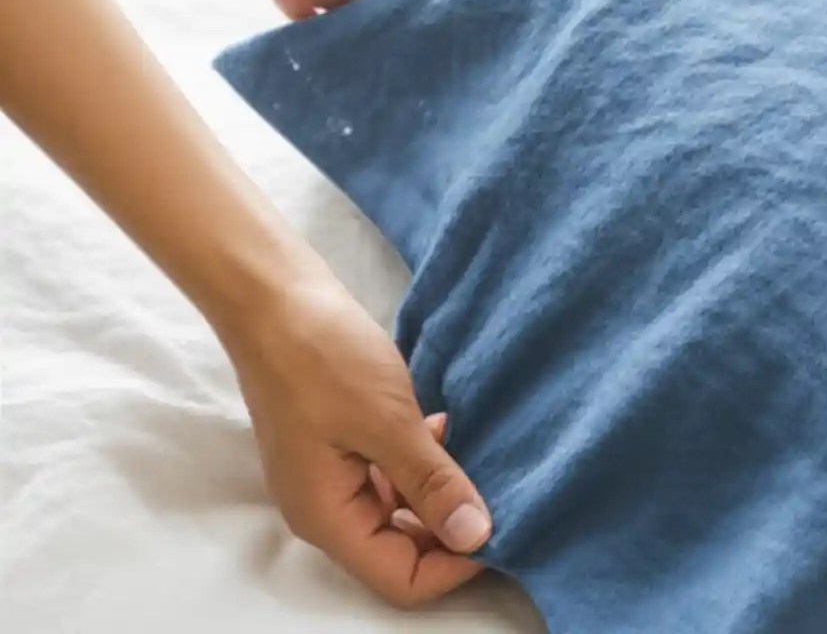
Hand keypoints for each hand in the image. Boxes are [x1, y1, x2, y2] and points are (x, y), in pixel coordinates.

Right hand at [218, 280, 491, 605]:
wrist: (272, 297)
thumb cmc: (323, 357)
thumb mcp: (389, 422)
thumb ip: (432, 483)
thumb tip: (476, 537)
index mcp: (328, 518)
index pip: (402, 580)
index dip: (455, 566)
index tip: (503, 526)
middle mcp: (325, 510)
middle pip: (401, 552)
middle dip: (451, 531)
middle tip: (503, 492)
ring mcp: (328, 478)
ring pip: (398, 511)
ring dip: (439, 492)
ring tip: (480, 458)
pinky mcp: (337, 446)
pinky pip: (388, 476)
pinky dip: (420, 464)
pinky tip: (445, 429)